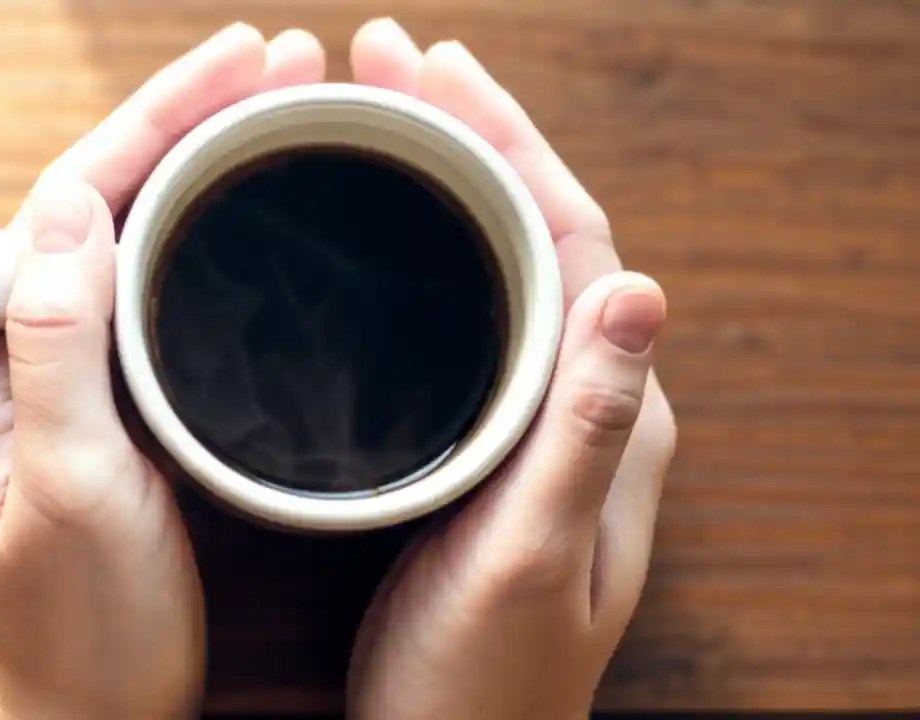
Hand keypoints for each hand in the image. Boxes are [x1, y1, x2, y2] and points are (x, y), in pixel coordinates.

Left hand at [0, 24, 324, 718]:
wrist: (84, 716)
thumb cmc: (73, 626)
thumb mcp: (64, 490)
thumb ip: (54, 349)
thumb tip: (61, 199)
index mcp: (1, 354)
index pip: (74, 197)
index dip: (159, 118)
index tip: (245, 62)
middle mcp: (34, 347)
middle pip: (112, 198)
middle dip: (196, 121)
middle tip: (288, 68)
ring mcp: (82, 374)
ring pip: (145, 238)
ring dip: (212, 167)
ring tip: (287, 115)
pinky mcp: (127, 407)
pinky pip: (169, 295)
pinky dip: (222, 242)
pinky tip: (269, 223)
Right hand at [345, 19, 676, 719]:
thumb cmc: (487, 680)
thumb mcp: (529, 558)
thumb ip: (584, 431)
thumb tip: (638, 285)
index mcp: (611, 414)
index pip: (574, 237)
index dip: (507, 142)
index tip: (431, 67)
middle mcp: (586, 401)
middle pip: (539, 231)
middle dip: (472, 135)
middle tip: (390, 61)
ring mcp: (538, 420)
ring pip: (503, 266)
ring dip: (452, 182)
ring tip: (387, 116)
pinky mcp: (491, 443)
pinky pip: (472, 317)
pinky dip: (431, 252)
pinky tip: (385, 236)